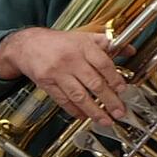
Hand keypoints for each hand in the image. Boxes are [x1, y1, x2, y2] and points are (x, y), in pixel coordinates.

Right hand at [0, 27, 133, 125]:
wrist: (27, 45)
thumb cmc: (57, 42)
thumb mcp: (83, 36)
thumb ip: (106, 43)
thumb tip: (129, 49)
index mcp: (82, 47)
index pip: (103, 64)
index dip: (115, 79)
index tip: (122, 90)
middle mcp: (70, 60)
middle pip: (94, 83)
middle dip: (109, 100)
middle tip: (120, 112)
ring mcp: (57, 73)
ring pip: (79, 95)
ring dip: (94, 111)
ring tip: (105, 120)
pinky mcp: (47, 84)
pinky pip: (63, 100)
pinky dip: (74, 110)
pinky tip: (84, 116)